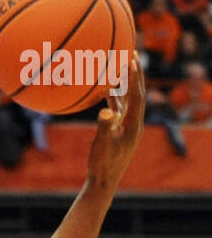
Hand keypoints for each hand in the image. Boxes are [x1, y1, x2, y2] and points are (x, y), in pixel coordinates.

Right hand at [86, 52, 144, 194]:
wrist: (103, 183)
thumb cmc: (101, 166)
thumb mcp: (101, 145)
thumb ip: (104, 127)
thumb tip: (106, 112)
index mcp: (133, 126)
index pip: (136, 96)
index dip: (134, 77)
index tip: (132, 59)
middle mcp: (134, 124)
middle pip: (136, 94)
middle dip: (135, 74)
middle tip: (133, 54)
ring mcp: (127, 128)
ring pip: (128, 101)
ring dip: (125, 84)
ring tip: (120, 67)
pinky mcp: (119, 133)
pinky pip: (119, 110)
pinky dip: (114, 98)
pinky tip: (107, 91)